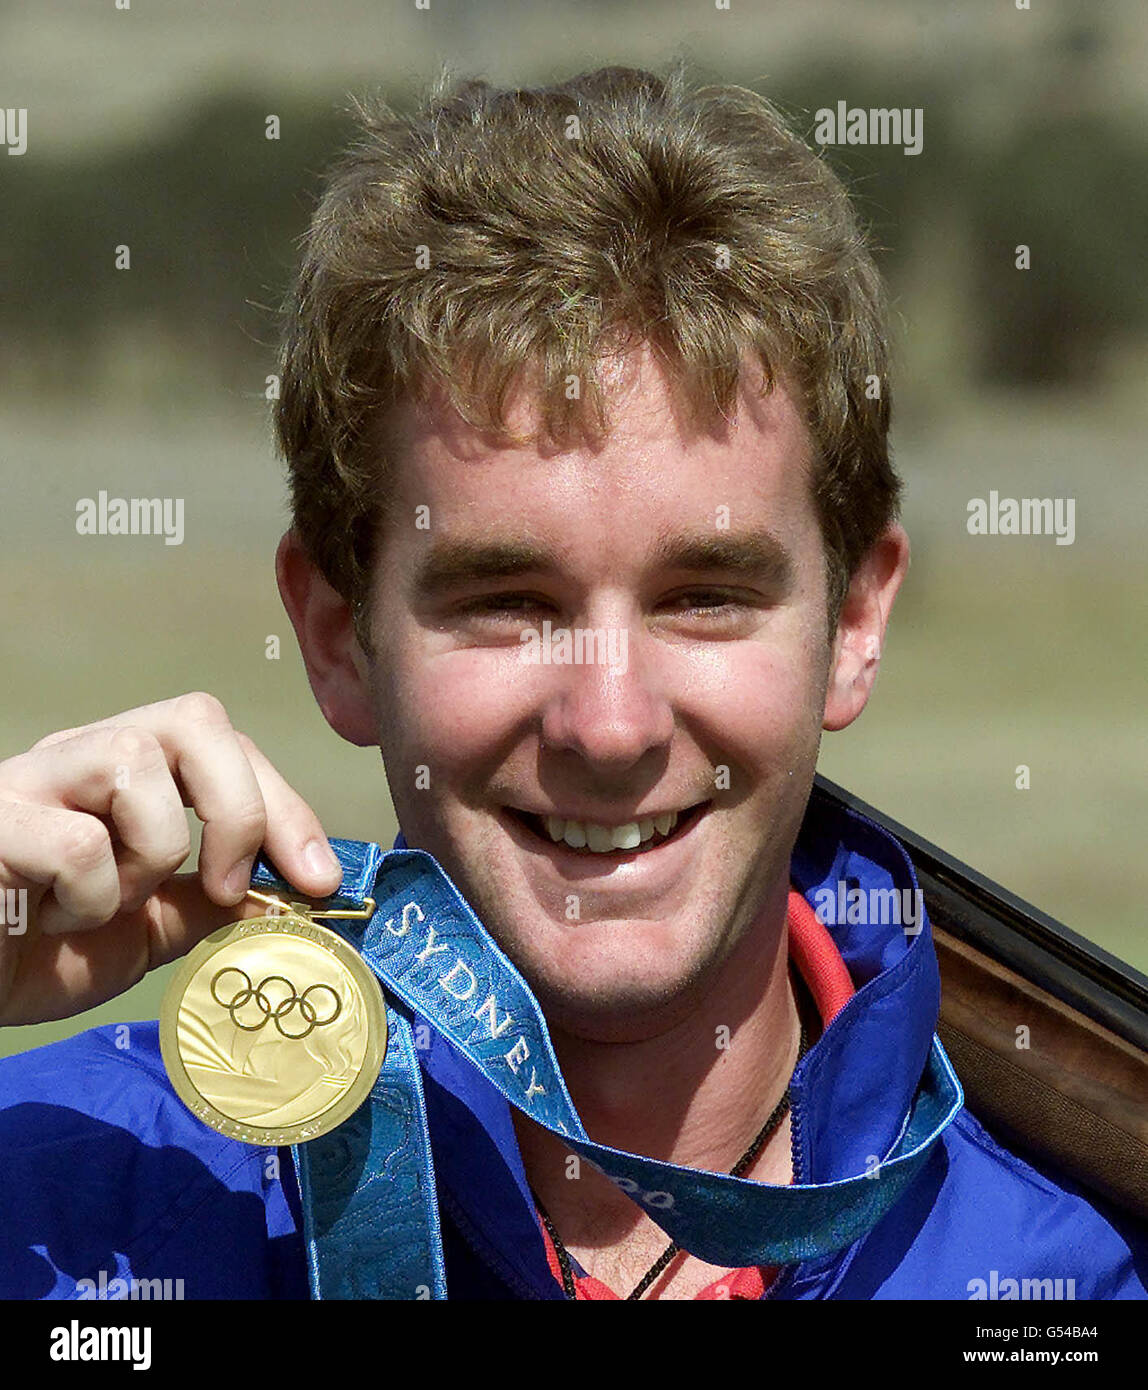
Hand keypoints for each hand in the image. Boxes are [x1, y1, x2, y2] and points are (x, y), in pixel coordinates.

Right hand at [0, 692, 343, 1025]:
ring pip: (136, 763)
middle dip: (239, 809)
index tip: (319, 879)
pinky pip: (76, 840)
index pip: (228, 746)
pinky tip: (48, 920)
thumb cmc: (35, 951)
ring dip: (149, 853)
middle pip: (195, 720)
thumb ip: (209, 907)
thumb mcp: (144, 932)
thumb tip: (288, 893)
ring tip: (107, 905)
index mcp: (126, 775)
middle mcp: (81, 756)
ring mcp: (32, 779)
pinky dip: (86, 899)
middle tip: (226, 888)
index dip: (286, 806)